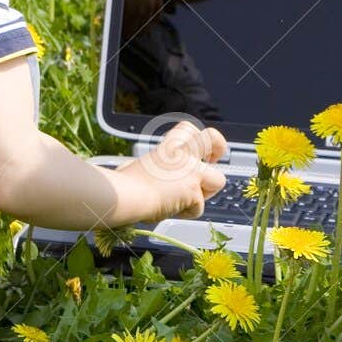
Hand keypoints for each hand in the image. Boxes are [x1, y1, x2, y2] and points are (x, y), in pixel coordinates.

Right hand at [106, 121, 228, 225]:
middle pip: (213, 138)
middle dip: (218, 147)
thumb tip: (132, 170)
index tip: (196, 150)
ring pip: (218, 180)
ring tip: (186, 200)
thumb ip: (147, 166)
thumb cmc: (123, 185)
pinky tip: (171, 210)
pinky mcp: (193, 191)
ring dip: (205, 193)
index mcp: (167, 147)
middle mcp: (182, 155)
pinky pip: (198, 207)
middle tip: (213, 159)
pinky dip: (187, 212)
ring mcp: (191, 172)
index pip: (188, 129)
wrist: (125, 196)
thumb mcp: (134, 165)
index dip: (197, 138)